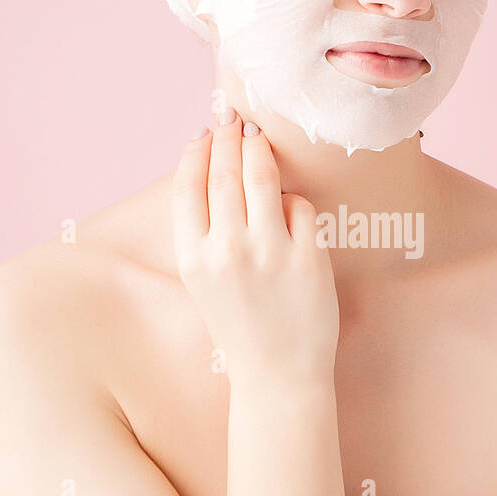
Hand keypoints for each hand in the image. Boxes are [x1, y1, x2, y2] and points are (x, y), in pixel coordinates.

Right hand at [172, 113, 338, 382]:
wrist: (278, 375)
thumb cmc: (240, 323)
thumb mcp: (203, 280)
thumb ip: (204, 231)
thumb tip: (210, 166)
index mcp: (193, 258)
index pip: (188, 186)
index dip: (196, 152)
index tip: (204, 132)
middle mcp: (226, 251)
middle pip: (226, 173)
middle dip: (229, 138)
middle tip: (234, 120)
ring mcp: (269, 253)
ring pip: (264, 178)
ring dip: (261, 151)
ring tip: (259, 139)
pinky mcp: (307, 258)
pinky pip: (300, 207)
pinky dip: (294, 202)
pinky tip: (289, 208)